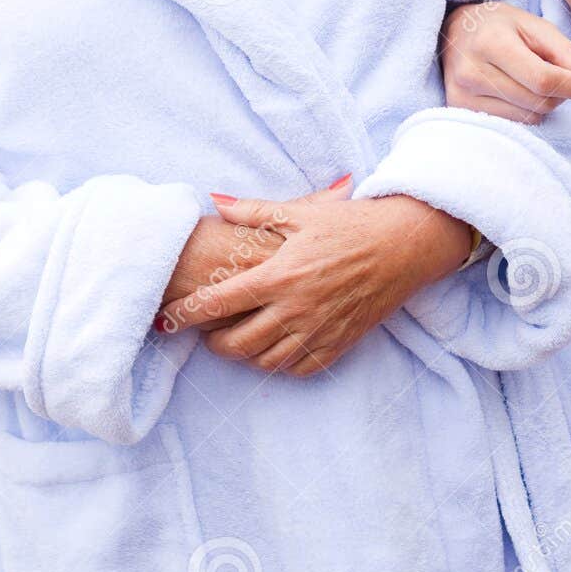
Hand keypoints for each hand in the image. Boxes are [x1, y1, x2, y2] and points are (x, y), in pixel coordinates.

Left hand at [160, 189, 472, 374]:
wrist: (404, 245)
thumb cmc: (350, 224)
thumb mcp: (301, 213)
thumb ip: (254, 211)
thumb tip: (216, 202)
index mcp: (280, 275)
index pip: (219, 303)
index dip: (186, 314)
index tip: (166, 319)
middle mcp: (296, 309)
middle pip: (236, 343)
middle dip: (212, 341)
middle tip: (205, 331)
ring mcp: (318, 330)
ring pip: (265, 362)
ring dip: (244, 355)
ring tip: (236, 340)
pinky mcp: (338, 344)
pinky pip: (298, 368)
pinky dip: (278, 364)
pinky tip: (272, 348)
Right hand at [441, 0, 570, 123]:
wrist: (452, 30)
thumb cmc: (499, 24)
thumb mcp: (535, 26)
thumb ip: (567, 52)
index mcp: (491, 42)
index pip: (544, 79)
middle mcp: (472, 71)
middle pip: (540, 102)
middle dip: (562, 91)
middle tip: (555, 70)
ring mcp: (462, 94)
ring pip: (529, 117)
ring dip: (544, 102)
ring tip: (529, 77)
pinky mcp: (459, 109)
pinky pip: (513, 124)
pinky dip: (526, 110)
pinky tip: (515, 89)